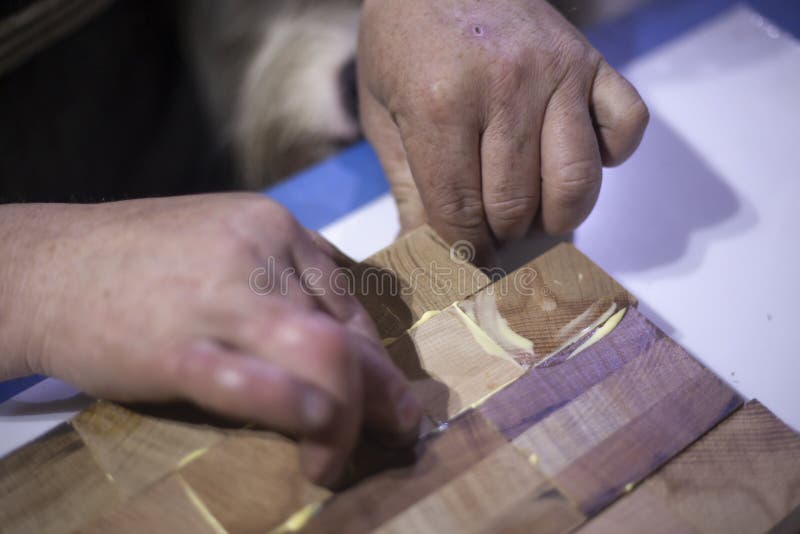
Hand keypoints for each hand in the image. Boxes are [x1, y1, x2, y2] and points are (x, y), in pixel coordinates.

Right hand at [0, 194, 421, 485]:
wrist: (45, 265)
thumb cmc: (138, 259)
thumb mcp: (224, 242)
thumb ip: (284, 277)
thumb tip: (340, 335)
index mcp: (276, 227)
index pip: (347, 304)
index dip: (373, 358)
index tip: (382, 393)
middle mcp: (259, 252)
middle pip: (345, 333)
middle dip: (379, 392)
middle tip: (397, 429)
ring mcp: (219, 296)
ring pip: (320, 354)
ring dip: (347, 417)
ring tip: (337, 455)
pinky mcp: (177, 344)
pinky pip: (252, 383)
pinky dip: (294, 410)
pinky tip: (311, 436)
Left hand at [358, 0, 648, 259]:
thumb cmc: (403, 43)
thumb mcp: (382, 114)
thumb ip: (407, 187)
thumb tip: (422, 255)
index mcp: (440, 105)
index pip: (460, 213)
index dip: (462, 249)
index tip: (464, 257)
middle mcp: (505, 88)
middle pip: (516, 206)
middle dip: (502, 235)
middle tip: (491, 229)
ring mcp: (557, 73)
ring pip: (575, 182)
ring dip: (555, 216)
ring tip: (531, 211)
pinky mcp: (593, 62)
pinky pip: (627, 128)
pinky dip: (610, 158)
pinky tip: (573, 158)